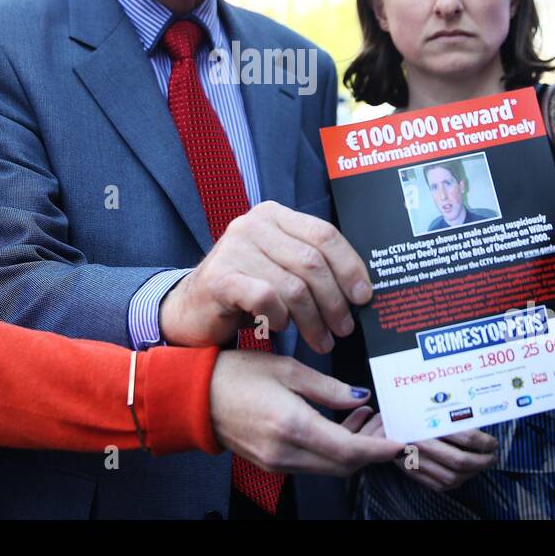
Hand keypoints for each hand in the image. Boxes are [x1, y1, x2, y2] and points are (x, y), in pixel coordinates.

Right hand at [161, 201, 372, 353]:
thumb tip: (361, 288)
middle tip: (344, 328)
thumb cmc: (245, 292)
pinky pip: (267, 298)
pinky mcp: (219, 277)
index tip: (363, 296)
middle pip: (313, 262)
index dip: (350, 266)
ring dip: (314, 320)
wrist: (191, 311)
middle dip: (335, 301)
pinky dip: (281, 317)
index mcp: (274, 215)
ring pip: (294, 286)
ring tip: (321, 339)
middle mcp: (252, 225)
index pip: (324, 234)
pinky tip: (281, 327)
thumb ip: (312, 265)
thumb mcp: (280, 268)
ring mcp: (233, 248)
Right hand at [208, 351, 404, 475]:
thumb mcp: (287, 369)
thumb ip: (327, 388)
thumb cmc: (236, 375)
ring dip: (354, 449)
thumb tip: (360, 398)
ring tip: (369, 419)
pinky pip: (313, 464)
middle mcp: (286, 451)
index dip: (379, 448)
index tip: (401, 441)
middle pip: (344, 465)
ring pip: (330, 467)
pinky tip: (343, 425)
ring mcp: (278, 461)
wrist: (196, 396)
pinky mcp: (273, 462)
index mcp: (292, 425)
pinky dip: (334, 450)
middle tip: (389, 423)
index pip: (348, 450)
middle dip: (372, 449)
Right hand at [358, 412, 498, 490]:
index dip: (486, 442)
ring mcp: (414, 460)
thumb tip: (481, 418)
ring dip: (472, 474)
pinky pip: (438, 485)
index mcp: (427, 421)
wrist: (377, 419)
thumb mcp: (429, 401)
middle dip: (483, 461)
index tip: (493, 442)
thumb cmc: (406, 406)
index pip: (467, 437)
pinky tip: (463, 475)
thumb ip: (452, 410)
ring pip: (452, 477)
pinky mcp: (410, 471)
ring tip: (481, 466)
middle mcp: (419, 443)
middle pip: (460, 461)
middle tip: (492, 457)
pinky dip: (455, 483)